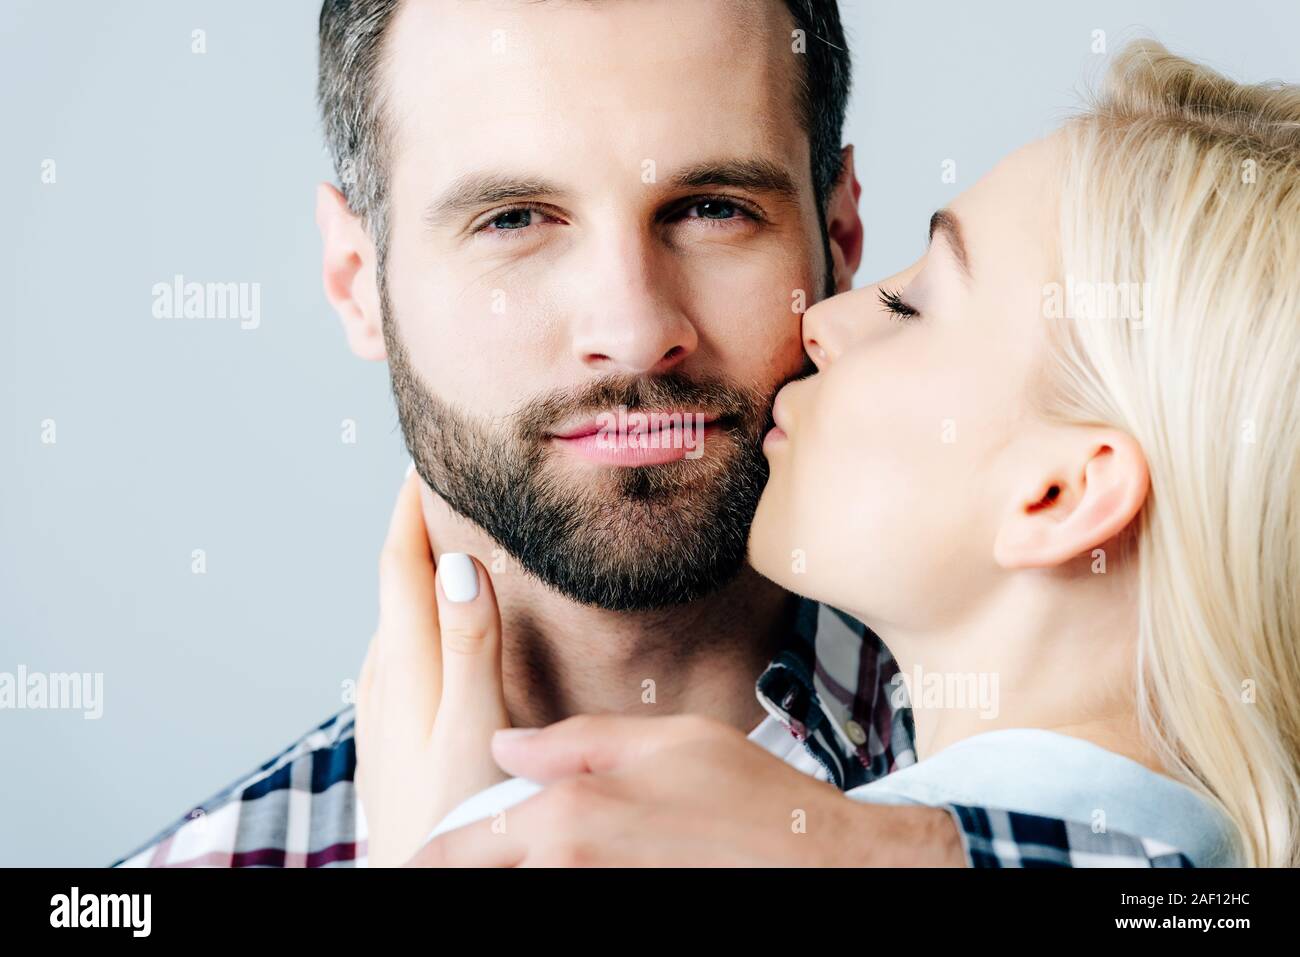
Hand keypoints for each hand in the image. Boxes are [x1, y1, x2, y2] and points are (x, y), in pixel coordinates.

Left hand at [355, 469, 510, 866]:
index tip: (424, 460)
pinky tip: (433, 637)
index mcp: (405, 664)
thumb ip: (468, 642)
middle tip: (440, 488)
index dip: (411, 509)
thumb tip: (454, 562)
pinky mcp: (390, 737)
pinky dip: (417, 621)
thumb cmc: (456, 812)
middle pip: (394, 585)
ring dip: (414, 577)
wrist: (423, 883)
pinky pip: (399, 656)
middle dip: (413, 532)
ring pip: (395, 621)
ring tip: (442, 548)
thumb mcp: (473, 724)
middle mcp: (383, 679)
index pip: (400, 564)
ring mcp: (381, 711)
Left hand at [407, 714, 964, 866]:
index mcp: (568, 817)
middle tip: (439, 851)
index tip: (407, 855)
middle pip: (480, 878)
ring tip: (498, 852)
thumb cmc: (752, 798)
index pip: (459, 849)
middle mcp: (569, 871)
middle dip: (462, 864)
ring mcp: (596, 901)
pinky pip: (563, 899)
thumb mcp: (665, 739)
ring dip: (505, 872)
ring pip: (522, 889)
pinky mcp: (622, 912)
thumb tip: (505, 746)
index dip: (426, 857)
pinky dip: (547, 881)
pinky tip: (571, 861)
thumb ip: (573, 743)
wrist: (819, 867)